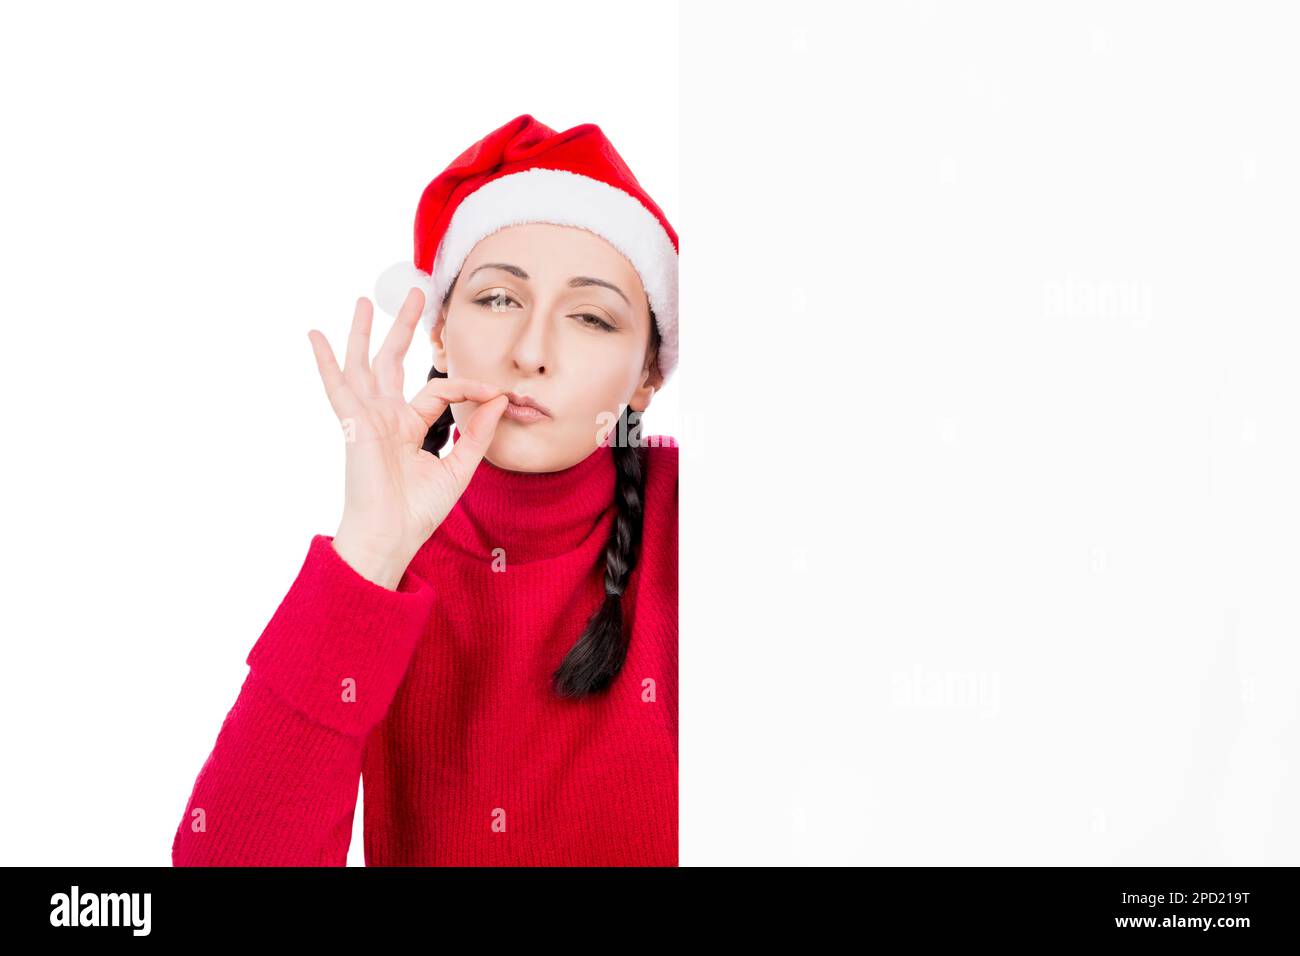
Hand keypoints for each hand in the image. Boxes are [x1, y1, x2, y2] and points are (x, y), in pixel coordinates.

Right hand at [307, 287, 509, 586]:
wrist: (392, 536)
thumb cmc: (418, 511)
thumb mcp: (459, 467)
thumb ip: (479, 432)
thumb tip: (500, 398)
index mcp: (410, 427)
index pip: (440, 389)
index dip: (469, 386)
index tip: (498, 392)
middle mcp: (386, 417)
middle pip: (393, 362)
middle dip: (403, 327)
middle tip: (415, 294)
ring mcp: (368, 418)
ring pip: (364, 365)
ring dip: (364, 332)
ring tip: (364, 299)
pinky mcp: (354, 425)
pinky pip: (337, 387)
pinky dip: (326, 361)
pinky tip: (316, 335)